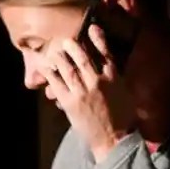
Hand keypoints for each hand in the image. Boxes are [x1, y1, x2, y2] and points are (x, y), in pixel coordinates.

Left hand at [43, 25, 136, 162]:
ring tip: (54, 52)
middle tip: (66, 40)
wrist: (115, 140)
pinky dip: (50, 74)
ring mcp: (83, 92)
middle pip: (83, 57)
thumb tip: (110, 68)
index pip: (106, 53)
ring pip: (68, 68)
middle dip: (73, 46)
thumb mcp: (125, 94)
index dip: (98, 39)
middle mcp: (98, 81)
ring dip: (59, 57)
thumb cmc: (123, 119)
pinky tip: (45, 68)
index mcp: (114, 78)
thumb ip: (116, 80)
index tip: (92, 28)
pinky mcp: (70, 103)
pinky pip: (57, 84)